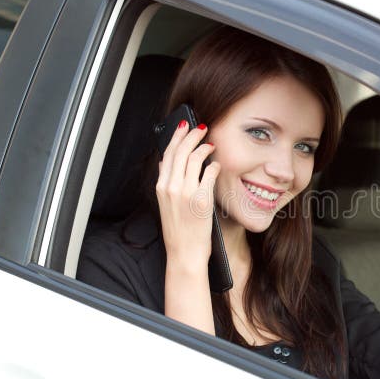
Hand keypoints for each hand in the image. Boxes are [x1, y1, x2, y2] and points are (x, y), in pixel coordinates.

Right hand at [155, 121, 219, 272]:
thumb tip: (165, 162)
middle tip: (201, 127)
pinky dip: (214, 165)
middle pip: (182, 151)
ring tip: (210, 143)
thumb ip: (165, 181)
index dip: (177, 136)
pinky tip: (217, 165)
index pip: (168, 153)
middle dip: (192, 135)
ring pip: (195, 158)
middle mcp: (171, 187)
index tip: (184, 126)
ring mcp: (186, 192)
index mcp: (161, 186)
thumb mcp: (165, 203)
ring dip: (204, 147)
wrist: (184, 252)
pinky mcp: (202, 199)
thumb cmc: (178, 229)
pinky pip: (209, 173)